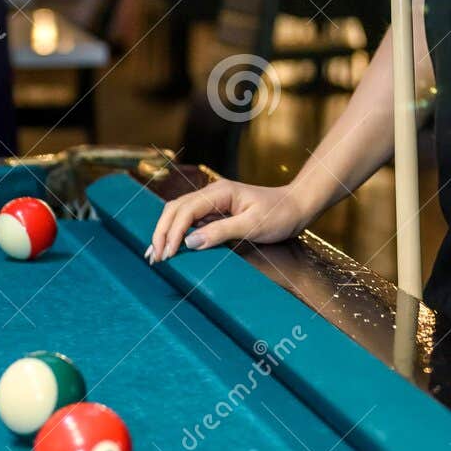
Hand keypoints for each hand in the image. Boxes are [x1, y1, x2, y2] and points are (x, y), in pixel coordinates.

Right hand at [146, 180, 310, 262]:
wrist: (296, 207)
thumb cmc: (279, 214)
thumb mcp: (253, 226)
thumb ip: (221, 232)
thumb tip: (190, 243)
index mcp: (219, 192)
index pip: (185, 211)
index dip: (173, 233)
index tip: (167, 255)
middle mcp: (212, 194)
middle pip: (175, 209)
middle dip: (162, 232)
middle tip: (154, 257)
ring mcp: (213, 203)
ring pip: (179, 214)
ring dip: (165, 232)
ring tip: (155, 254)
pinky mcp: (216, 213)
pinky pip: (190, 221)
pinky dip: (177, 234)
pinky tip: (171, 247)